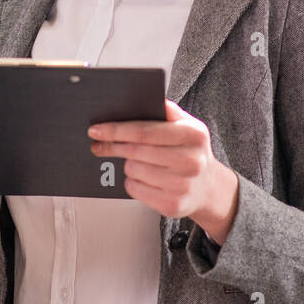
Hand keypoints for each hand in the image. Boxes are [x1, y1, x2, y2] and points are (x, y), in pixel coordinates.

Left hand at [88, 99, 239, 243]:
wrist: (207, 188)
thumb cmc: (190, 151)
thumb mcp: (188, 126)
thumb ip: (167, 111)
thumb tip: (140, 99)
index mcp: (193, 135)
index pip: (145, 131)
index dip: (116, 130)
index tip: (96, 129)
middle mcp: (191, 161)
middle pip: (136, 151)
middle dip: (113, 146)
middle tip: (98, 144)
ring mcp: (182, 185)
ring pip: (133, 170)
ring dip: (128, 164)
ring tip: (136, 162)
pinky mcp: (172, 205)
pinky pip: (135, 189)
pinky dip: (132, 182)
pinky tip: (142, 177)